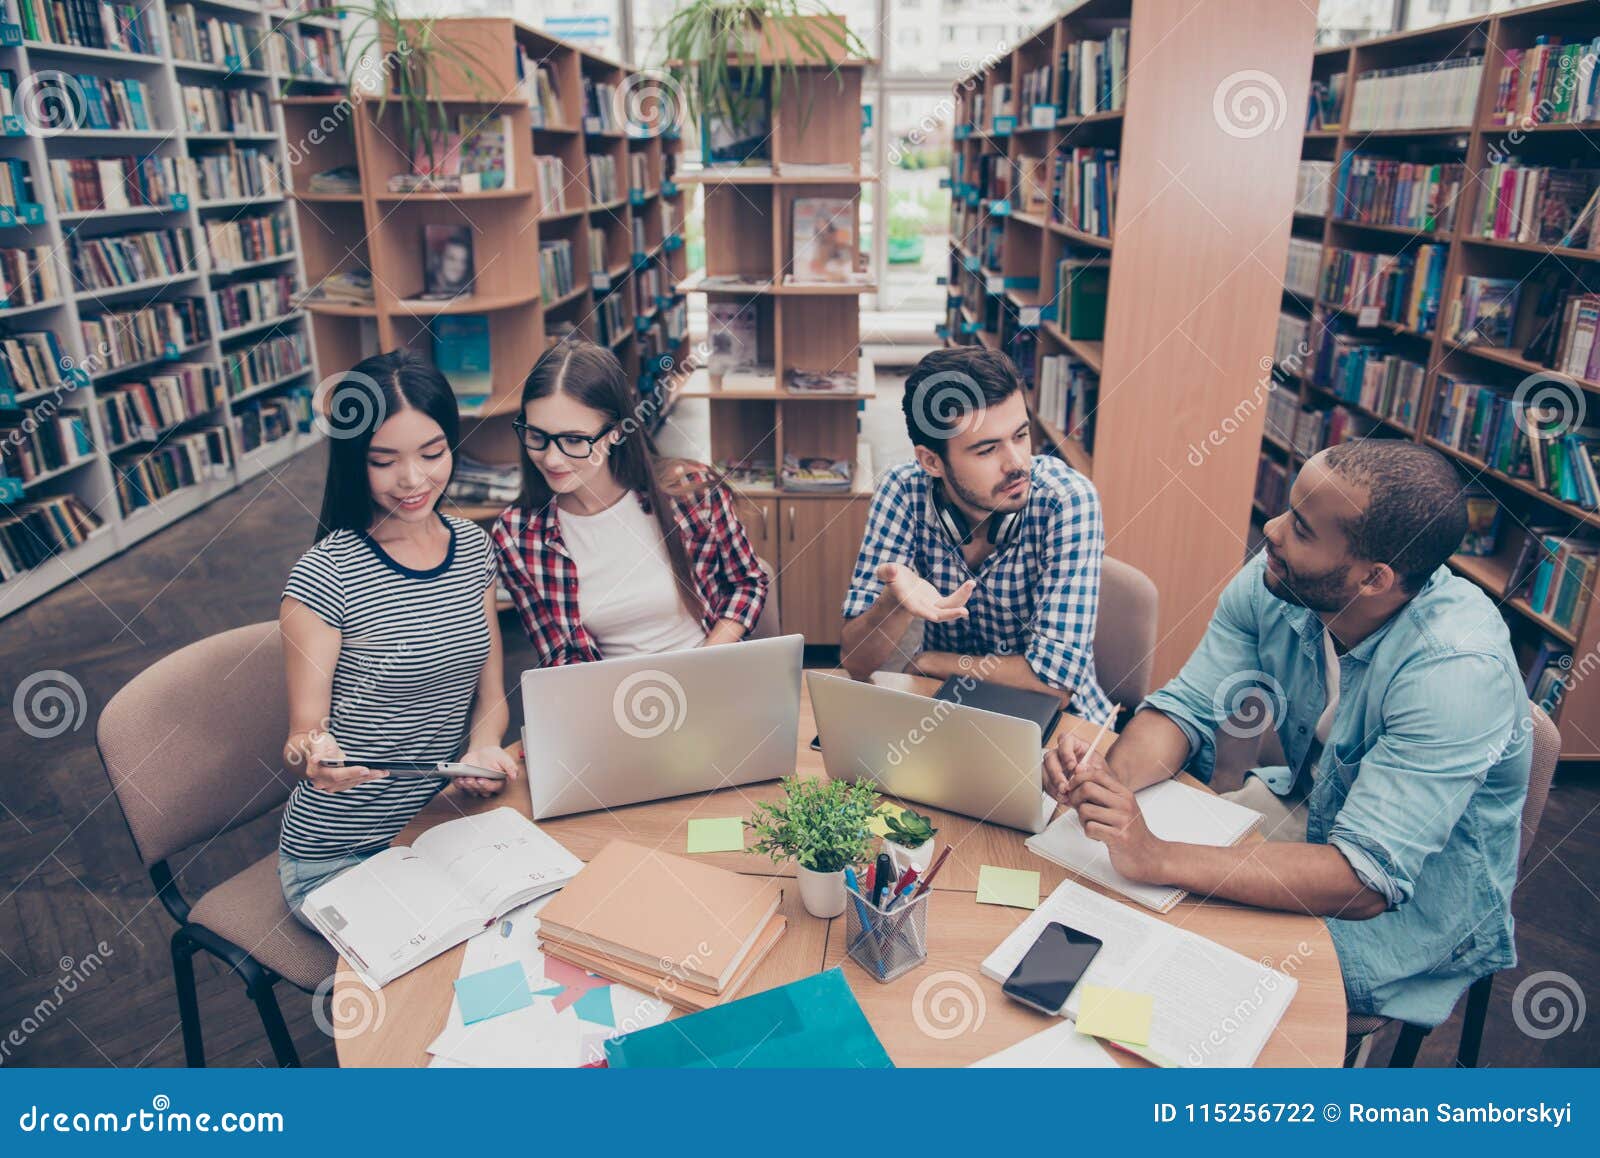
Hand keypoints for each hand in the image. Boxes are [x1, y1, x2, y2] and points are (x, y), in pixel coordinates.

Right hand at [303, 730, 381, 792]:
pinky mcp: (338, 786)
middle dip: (366, 775)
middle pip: (347, 780)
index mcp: (315, 771)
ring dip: (369, 778)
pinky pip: (353, 783)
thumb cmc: (319, 744)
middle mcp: (322, 782)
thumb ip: (318, 750)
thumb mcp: (318, 742)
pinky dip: (365, 778)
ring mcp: (330, 786)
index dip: (351, 772)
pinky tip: (378, 774)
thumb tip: (316, 758)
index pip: (336, 775)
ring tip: (384, 772)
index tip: (365, 769)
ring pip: (352, 783)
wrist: (315, 752)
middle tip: (382, 771)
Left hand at [455, 745, 518, 797]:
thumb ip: (510, 767)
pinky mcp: (466, 784)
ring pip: (472, 791)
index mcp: (499, 783)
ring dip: (467, 786)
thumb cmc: (494, 756)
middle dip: (475, 786)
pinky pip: (461, 788)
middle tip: (470, 779)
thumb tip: (514, 776)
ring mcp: (476, 787)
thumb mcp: (504, 758)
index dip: (487, 785)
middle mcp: (487, 787)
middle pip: (482, 792)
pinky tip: (458, 779)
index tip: (481, 780)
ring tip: (463, 778)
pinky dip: (459, 784)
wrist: (482, 751)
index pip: (494, 788)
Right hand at [877, 563, 974, 623]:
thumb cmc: (892, 576)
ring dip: (961, 599)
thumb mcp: (886, 571)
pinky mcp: (939, 602)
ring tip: (971, 583)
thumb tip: (891, 569)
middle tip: (965, 612)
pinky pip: (953, 601)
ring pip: (948, 608)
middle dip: (950, 614)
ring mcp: (931, 606)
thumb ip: (886, 571)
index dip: (924, 613)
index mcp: (908, 601)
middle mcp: (921, 607)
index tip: (935, 617)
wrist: (900, 585)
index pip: (915, 609)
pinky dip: (962, 594)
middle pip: (937, 614)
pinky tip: (971, 583)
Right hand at [1042, 732, 1106, 802]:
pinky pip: (1044, 783)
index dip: (1066, 752)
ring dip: (1053, 785)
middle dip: (1056, 774)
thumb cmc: (1101, 777)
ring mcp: (1054, 766)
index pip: (1065, 740)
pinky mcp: (1050, 778)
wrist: (1100, 791)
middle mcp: (1062, 754)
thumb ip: (1091, 768)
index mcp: (1076, 746)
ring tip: (1064, 795)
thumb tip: (1079, 769)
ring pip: (1044, 771)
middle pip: (1051, 757)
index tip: (1072, 766)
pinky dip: (1052, 792)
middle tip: (1065, 787)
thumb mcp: (1101, 771)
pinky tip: (1062, 798)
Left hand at [1066, 762, 1168, 882]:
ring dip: (1082, 820)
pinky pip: (1090, 828)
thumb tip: (1079, 769)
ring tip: (1092, 825)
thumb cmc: (1130, 831)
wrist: (1149, 856)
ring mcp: (1123, 820)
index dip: (1078, 778)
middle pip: (1087, 788)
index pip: (1096, 773)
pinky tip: (1099, 836)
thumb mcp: (1120, 806)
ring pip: (1085, 810)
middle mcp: (1125, 803)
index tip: (1072, 788)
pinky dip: (1089, 833)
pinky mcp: (1119, 836)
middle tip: (1078, 809)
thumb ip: (1102, 790)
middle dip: (1075, 798)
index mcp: (1124, 793)